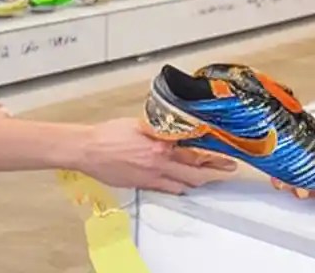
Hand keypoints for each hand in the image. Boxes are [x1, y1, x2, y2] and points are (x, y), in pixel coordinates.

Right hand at [76, 118, 236, 195]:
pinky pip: (166, 190)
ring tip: (205, 177)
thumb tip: (174, 131)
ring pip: (183, 185)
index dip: (213, 157)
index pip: (194, 153)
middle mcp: (159, 163)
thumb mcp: (138, 124)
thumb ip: (159, 129)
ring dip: (196, 181)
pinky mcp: (142, 185)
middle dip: (213, 173)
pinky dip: (176, 187)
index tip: (226, 156)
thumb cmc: (108, 134)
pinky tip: (180, 184)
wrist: (88, 149)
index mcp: (160, 145)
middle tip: (226, 169)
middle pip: (194, 174)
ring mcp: (151, 177)